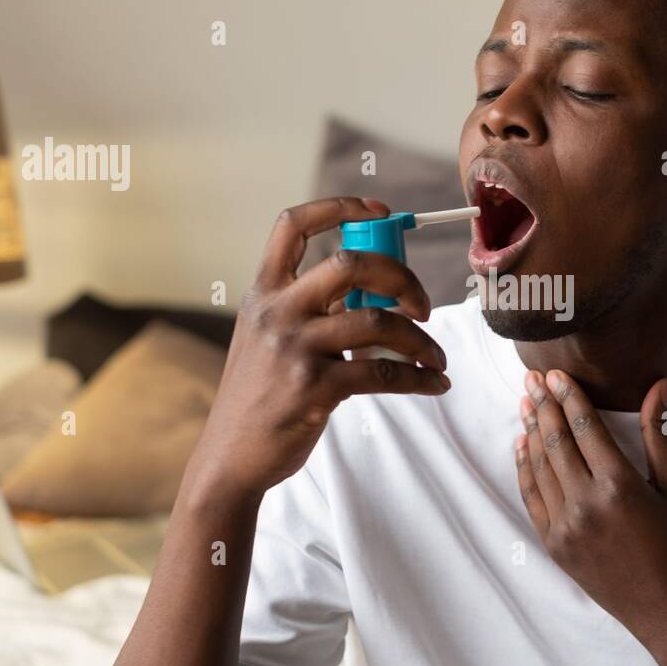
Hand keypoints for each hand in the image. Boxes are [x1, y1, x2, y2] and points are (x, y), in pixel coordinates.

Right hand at [186, 197, 450, 500]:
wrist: (231, 458)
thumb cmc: (260, 397)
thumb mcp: (269, 339)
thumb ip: (312, 310)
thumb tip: (376, 290)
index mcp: (263, 292)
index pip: (292, 225)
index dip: (339, 208)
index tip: (380, 212)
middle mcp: (276, 312)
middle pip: (350, 263)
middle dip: (401, 277)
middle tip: (423, 305)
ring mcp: (294, 348)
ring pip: (377, 322)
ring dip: (420, 340)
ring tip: (436, 357)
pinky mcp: (314, 388)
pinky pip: (383, 371)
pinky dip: (418, 378)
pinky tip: (434, 384)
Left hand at [514, 369, 666, 638]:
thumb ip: (660, 435)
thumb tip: (658, 386)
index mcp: (620, 485)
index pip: (585, 427)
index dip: (568, 397)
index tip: (555, 374)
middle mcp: (587, 504)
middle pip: (556, 441)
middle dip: (543, 406)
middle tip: (531, 378)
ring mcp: (565, 526)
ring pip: (539, 467)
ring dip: (530, 431)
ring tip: (525, 404)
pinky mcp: (553, 545)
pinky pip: (532, 497)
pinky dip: (524, 468)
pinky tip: (522, 445)